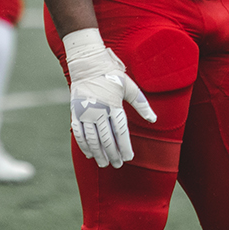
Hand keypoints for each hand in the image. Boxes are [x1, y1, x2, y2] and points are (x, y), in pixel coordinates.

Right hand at [63, 29, 155, 167]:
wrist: (87, 64)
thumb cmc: (111, 75)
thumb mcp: (129, 86)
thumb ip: (141, 104)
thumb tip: (153, 119)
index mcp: (113, 104)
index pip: (120, 131)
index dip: (125, 146)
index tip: (129, 157)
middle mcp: (98, 110)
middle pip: (106, 138)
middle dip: (113, 154)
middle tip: (118, 164)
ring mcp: (85, 112)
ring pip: (92, 139)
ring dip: (98, 153)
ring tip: (104, 163)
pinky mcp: (75, 112)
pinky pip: (78, 133)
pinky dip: (84, 145)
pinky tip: (90, 154)